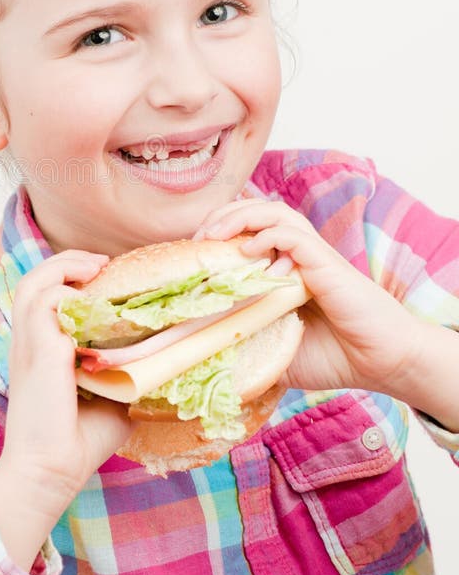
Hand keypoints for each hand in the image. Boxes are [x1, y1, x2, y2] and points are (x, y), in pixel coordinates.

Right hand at [0, 250, 133, 513]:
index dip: (73, 278)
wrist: (51, 473)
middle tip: (102, 264)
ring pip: (33, 283)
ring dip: (65, 267)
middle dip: (68, 262)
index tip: (107, 278)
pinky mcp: (40, 350)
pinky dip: (69, 293)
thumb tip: (158, 362)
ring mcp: (32, 344)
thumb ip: (123, 373)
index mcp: (42, 349)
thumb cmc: (79, 443)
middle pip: (34, 280)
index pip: (46, 295)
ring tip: (96, 268)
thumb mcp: (111, 398)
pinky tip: (95, 305)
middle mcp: (31, 341)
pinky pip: (46, 302)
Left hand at [192, 199, 420, 396]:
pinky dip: (267, 235)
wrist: (384, 363)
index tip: (192, 254)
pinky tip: (248, 251)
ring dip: (239, 217)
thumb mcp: (274, 349)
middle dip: (222, 217)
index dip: (217, 232)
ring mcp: (313, 256)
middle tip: (196, 241)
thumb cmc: (334, 356)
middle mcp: (298, 254)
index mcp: (285, 267)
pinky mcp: (326, 264)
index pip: (247, 230)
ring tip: (213, 235)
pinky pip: (294, 235)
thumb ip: (246, 342)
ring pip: (275, 212)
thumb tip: (202, 353)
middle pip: (257, 210)